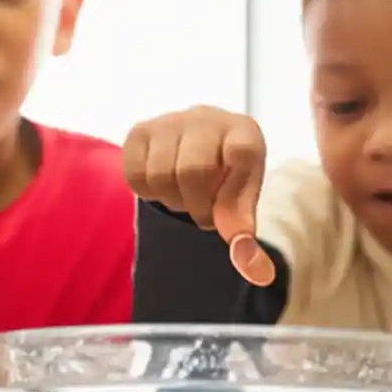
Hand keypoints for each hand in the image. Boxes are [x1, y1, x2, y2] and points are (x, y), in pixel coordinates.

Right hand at [123, 106, 274, 285]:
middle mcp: (207, 118)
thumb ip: (244, 230)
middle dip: (197, 205)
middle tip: (203, 212)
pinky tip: (163, 186)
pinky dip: (148, 192)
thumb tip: (256, 273)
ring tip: (184, 196)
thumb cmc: (225, 177)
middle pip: (192, 170)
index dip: (232, 194)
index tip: (230, 219)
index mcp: (243, 131)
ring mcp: (170, 121)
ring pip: (160, 174)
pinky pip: (135, 174)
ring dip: (171, 199)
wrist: (197, 149)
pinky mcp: (139, 131)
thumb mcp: (242, 200)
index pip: (242, 154)